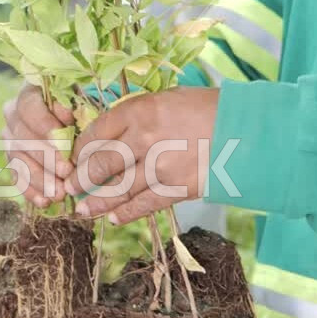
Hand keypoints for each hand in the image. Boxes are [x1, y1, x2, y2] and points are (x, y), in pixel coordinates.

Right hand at [2, 84, 75, 206]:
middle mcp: (12, 114)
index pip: (28, 107)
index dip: (44, 123)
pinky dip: (30, 191)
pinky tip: (44, 202)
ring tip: (59, 193)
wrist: (72, 117)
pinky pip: (16, 176)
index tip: (65, 139)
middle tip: (67, 172)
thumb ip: (75, 104)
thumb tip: (66, 116)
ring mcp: (9, 138)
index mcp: (29, 92)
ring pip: (17, 159)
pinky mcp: (12, 160)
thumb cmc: (81, 105)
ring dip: (39, 178)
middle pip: (22, 136)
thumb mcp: (81, 98)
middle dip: (46, 157)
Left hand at [66, 87, 219, 224]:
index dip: (79, 148)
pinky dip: (125, 214)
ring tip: (81, 210)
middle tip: (69, 187)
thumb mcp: (167, 98)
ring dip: (96, 202)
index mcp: (140, 110)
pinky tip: (111, 219)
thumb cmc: (207, 109)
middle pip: (100, 163)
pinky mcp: (176, 188)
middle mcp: (145, 138)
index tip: (72, 157)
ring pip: (117, 188)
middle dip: (80, 178)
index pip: (96, 132)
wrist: (247, 130)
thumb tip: (109, 132)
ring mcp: (160, 165)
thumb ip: (137, 115)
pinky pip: (143, 204)